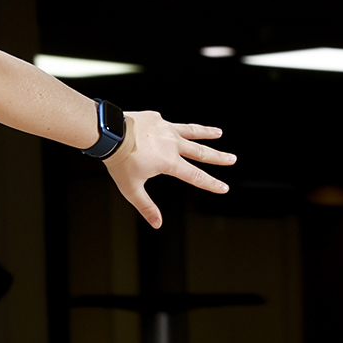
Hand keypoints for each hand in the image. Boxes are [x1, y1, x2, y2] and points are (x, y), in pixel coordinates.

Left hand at [103, 111, 233, 228]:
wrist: (110, 134)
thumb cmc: (119, 161)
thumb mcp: (132, 189)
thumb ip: (146, 206)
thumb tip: (157, 223)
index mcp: (169, 162)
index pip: (196, 176)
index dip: (211, 183)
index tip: (223, 187)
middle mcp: (172, 144)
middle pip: (201, 152)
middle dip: (218, 157)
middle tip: (232, 159)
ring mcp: (166, 129)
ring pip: (192, 131)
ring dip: (207, 133)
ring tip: (219, 133)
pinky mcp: (157, 119)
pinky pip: (170, 124)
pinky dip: (174, 127)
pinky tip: (174, 127)